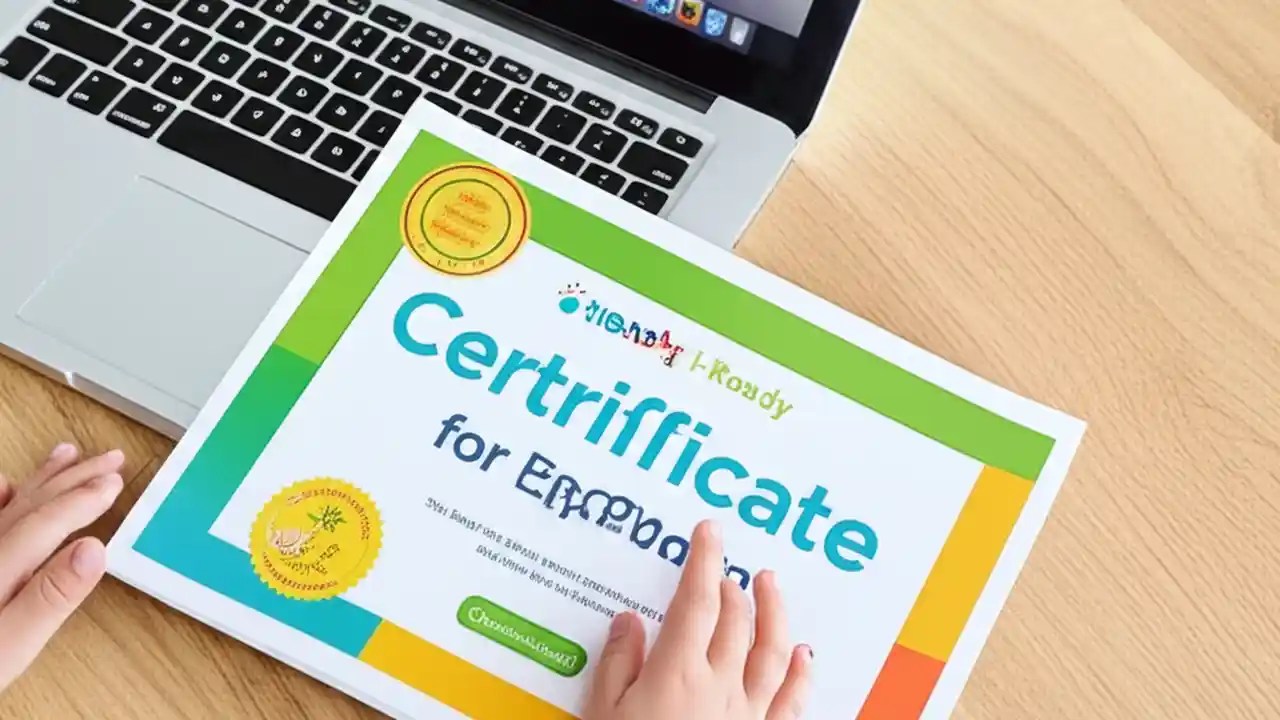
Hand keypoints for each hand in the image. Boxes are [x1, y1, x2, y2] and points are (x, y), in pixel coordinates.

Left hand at [0, 444, 124, 690]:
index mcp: (0, 570)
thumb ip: (52, 597)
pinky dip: (0, 497)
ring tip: (69, 456)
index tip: (115, 481)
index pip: (47, 522)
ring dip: (43, 479)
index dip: (84, 499)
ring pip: (10, 505)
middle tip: (110, 460)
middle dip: (74, 479)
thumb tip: (94, 549)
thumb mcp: (11, 645)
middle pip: (31, 505)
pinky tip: (7, 486)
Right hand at [584, 520, 811, 719]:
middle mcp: (720, 685)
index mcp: (678, 672)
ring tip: (771, 583)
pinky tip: (806, 653)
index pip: (696, 601)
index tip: (710, 531)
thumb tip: (629, 622)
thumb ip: (618, 665)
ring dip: (774, 611)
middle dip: (729, 584)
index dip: (704, 560)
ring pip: (772, 650)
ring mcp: (747, 713)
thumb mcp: (603, 715)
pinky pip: (792, 700)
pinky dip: (803, 671)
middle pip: (734, 619)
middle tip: (723, 565)